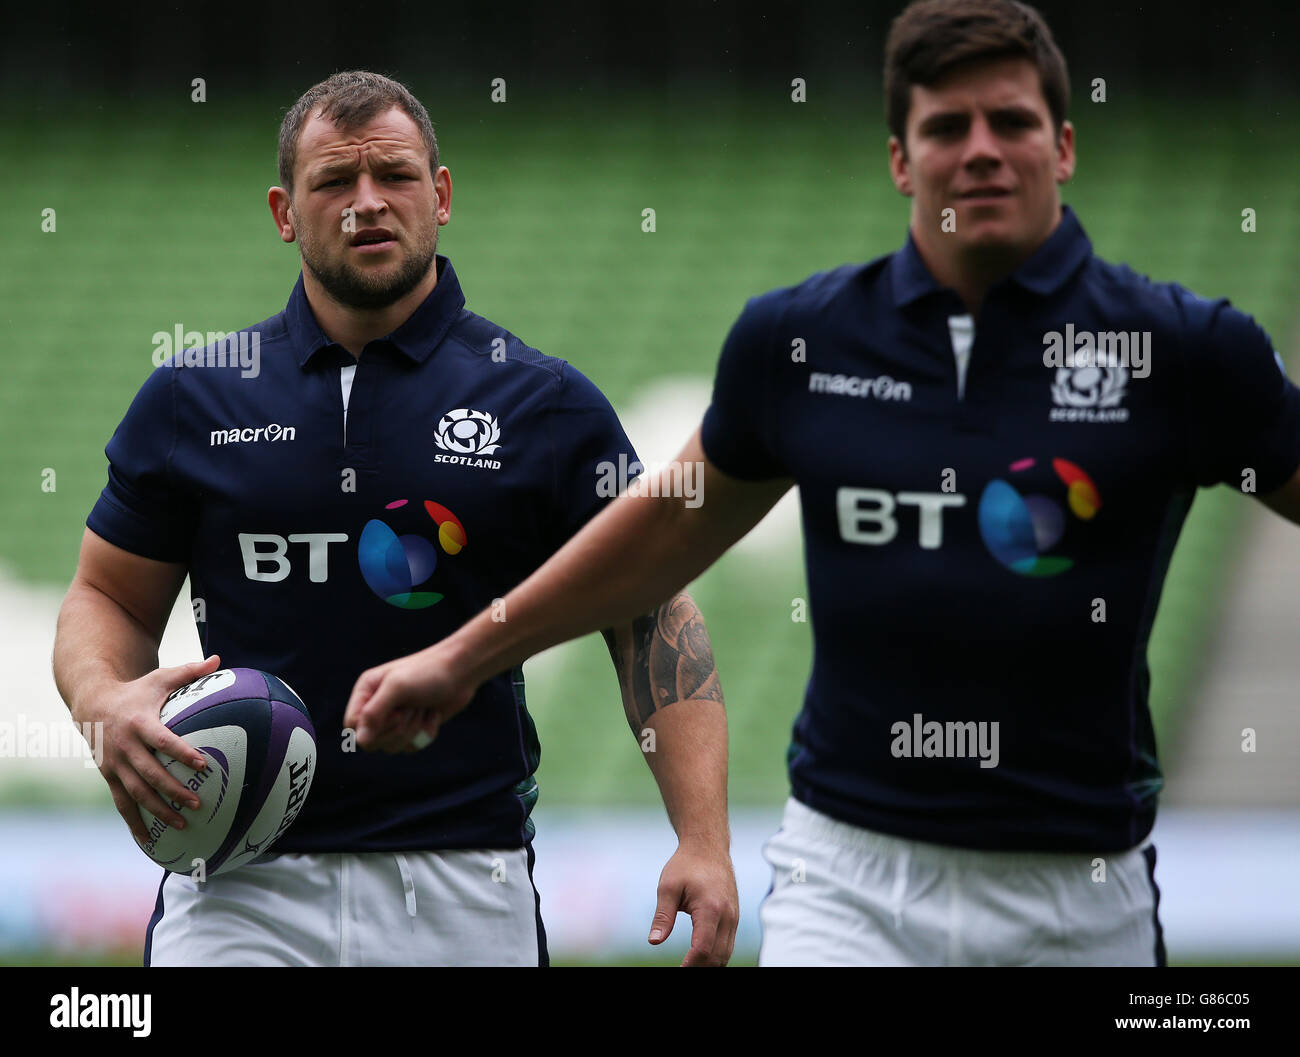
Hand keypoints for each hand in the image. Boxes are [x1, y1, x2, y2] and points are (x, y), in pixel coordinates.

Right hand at [73, 655, 221, 844]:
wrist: (92, 704)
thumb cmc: (136, 691)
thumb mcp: (160, 678)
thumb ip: (190, 671)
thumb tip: (219, 659)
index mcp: (140, 724)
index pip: (163, 740)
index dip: (181, 752)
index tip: (203, 764)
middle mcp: (125, 748)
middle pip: (150, 774)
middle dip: (173, 791)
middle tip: (198, 803)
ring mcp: (114, 766)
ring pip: (136, 794)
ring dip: (159, 811)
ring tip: (184, 825)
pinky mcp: (109, 777)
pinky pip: (122, 804)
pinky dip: (134, 823)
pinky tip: (149, 841)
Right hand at [343, 645, 475, 751]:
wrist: (462, 671)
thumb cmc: (429, 673)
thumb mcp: (398, 687)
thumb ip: (374, 712)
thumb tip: (360, 741)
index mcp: (367, 691)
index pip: (352, 726)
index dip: (371, 728)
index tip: (394, 714)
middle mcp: (378, 706)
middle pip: (372, 741)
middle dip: (398, 728)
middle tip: (413, 708)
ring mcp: (396, 718)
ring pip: (392, 746)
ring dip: (413, 729)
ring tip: (424, 708)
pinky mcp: (414, 727)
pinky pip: (411, 746)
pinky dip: (425, 733)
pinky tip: (434, 714)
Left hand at [648, 842, 738, 965]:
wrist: (708, 847)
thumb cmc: (686, 864)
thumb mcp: (668, 887)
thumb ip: (662, 916)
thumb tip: (654, 941)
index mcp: (711, 908)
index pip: (703, 948)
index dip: (690, 965)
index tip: (678, 970)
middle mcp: (727, 915)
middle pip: (717, 956)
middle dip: (699, 968)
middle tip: (681, 970)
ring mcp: (734, 917)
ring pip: (726, 954)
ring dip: (709, 965)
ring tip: (689, 967)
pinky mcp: (734, 917)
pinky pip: (728, 945)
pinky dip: (717, 956)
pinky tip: (700, 960)